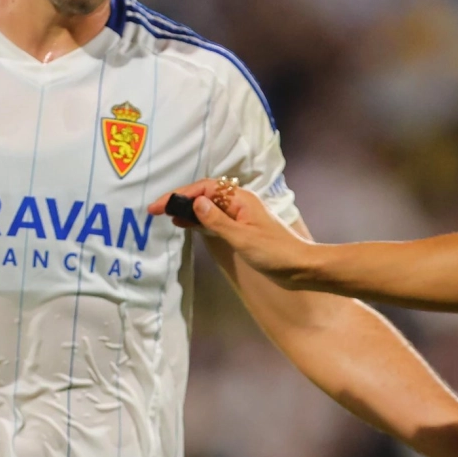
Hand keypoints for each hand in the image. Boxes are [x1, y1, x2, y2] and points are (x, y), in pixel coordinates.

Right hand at [151, 180, 307, 275]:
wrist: (301, 267)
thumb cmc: (275, 252)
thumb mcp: (242, 238)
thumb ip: (217, 221)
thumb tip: (196, 202)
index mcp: (240, 199)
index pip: (204, 189)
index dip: (180, 194)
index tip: (160, 205)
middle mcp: (239, 203)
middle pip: (204, 194)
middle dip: (180, 200)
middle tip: (156, 210)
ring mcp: (240, 216)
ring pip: (208, 207)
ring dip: (188, 210)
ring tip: (167, 216)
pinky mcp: (241, 230)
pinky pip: (215, 219)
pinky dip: (199, 221)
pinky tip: (187, 225)